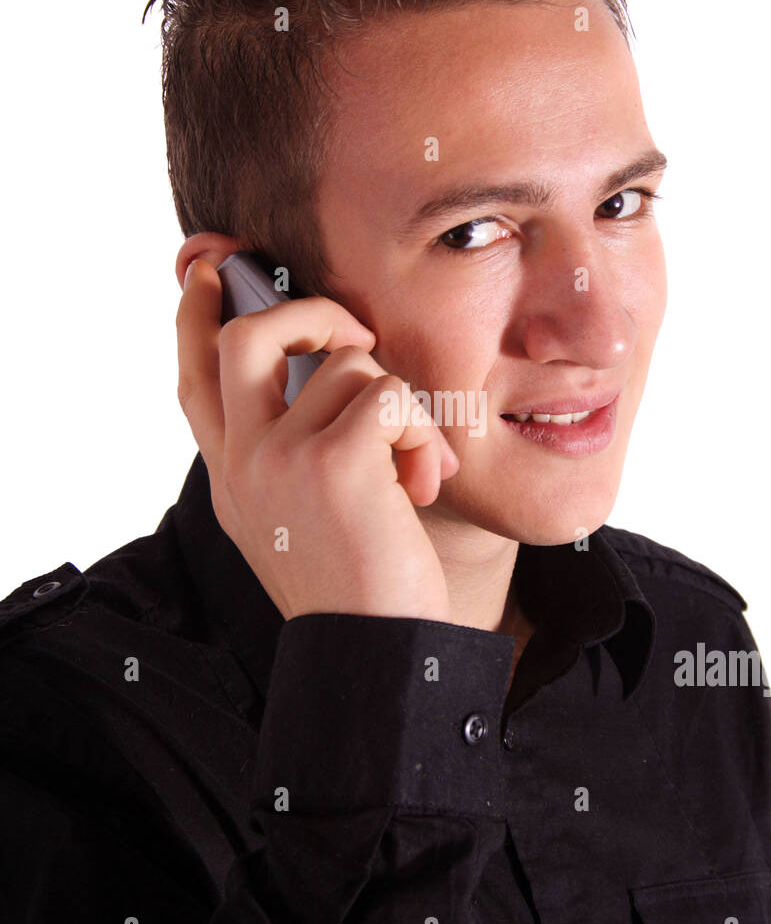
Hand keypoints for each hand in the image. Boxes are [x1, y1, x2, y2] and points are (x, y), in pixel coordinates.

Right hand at [176, 255, 458, 622]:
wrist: (375, 654)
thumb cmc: (356, 586)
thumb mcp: (300, 515)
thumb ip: (293, 450)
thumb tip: (329, 373)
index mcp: (231, 473)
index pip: (194, 374)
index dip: (198, 314)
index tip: (210, 269)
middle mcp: (243, 460)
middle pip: (247, 333)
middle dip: (308, 310)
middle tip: (353, 336)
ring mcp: (280, 459)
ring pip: (347, 363)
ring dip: (400, 407)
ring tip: (412, 469)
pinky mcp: (333, 463)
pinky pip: (390, 395)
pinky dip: (421, 435)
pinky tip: (422, 485)